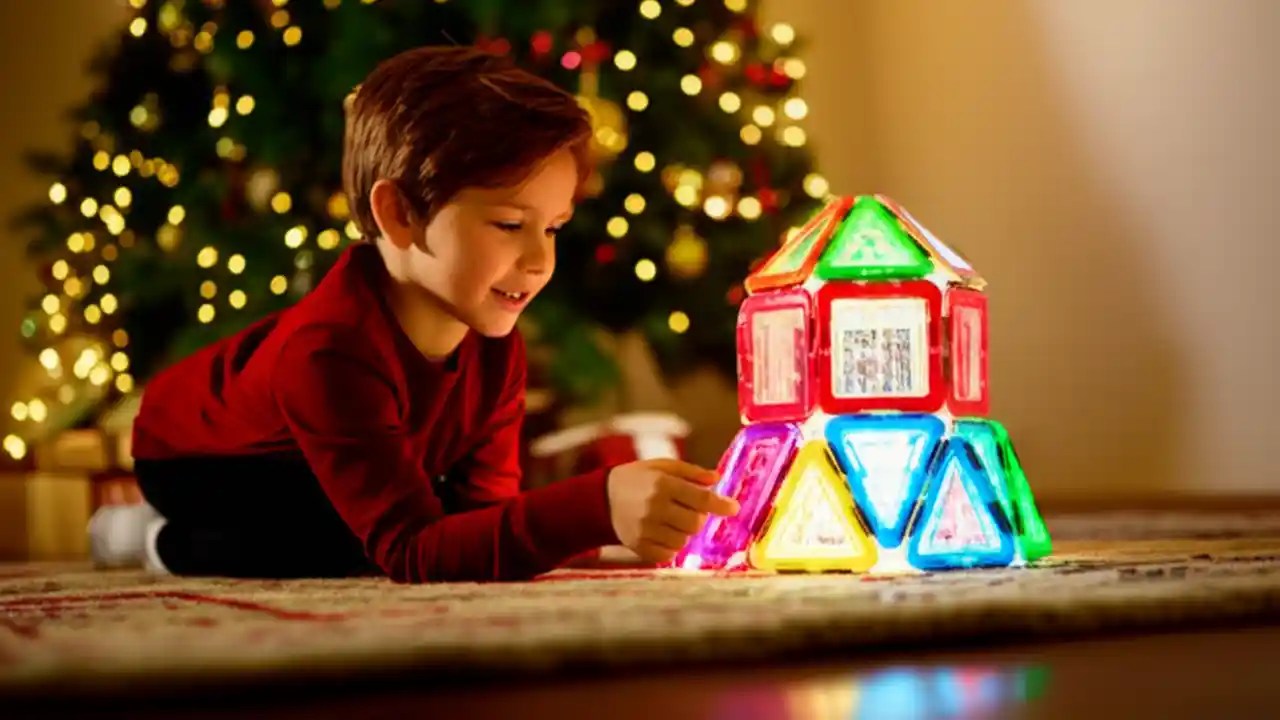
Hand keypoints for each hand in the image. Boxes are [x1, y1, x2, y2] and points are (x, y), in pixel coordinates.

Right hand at [605, 458, 739, 564]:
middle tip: (692, 511)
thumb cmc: (638, 479)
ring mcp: (645, 529)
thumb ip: (690, 472)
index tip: (734, 508)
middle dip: (699, 518)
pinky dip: (671, 546)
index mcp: (662, 484)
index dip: (721, 505)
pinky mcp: (638, 545)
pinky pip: (667, 554)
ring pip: (683, 541)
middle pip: (695, 523)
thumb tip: (716, 479)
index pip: (700, 498)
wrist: (602, 498)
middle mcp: (654, 507)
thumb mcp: (662, 466)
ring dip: (685, 533)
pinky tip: (664, 534)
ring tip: (674, 521)